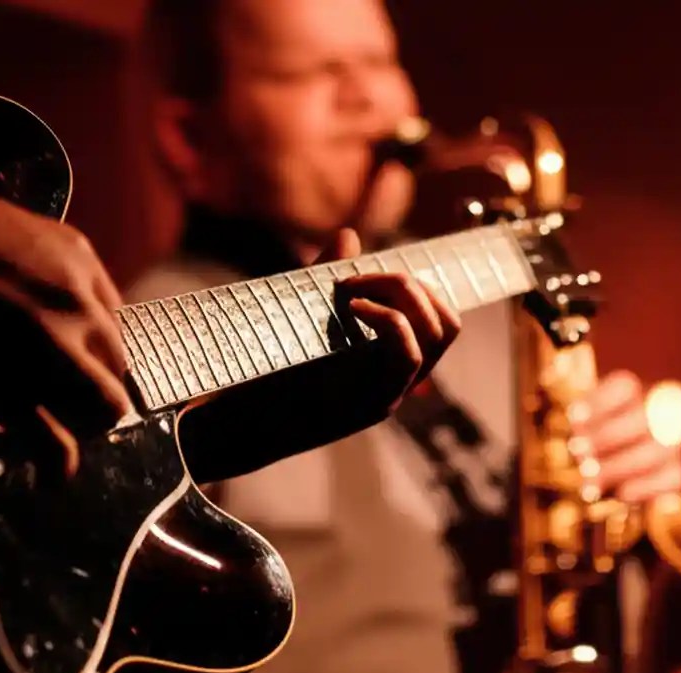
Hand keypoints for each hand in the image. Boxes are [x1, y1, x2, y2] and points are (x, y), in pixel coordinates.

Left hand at [174, 229, 460, 480]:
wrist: (233, 427)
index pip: (441, 322)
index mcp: (387, 364)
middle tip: (357, 281)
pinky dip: (388, 317)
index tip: (366, 275)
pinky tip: (350, 307)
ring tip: (351, 291)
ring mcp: (390, 394)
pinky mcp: (371, 403)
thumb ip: (325, 277)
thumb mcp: (298, 316)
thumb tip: (348, 236)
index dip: (420, 287)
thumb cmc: (261, 374)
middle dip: (413, 285)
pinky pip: (408, 353)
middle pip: (448, 324)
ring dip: (403, 293)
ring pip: (438, 333)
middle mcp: (398, 382)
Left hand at [567, 370, 680, 502]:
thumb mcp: (583, 429)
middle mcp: (659, 414)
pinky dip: (647, 487)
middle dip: (606, 437)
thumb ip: (582, 430)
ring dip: (618, 467)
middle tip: (577, 451)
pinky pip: (675, 478)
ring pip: (655, 451)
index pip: (625, 387)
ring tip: (589, 479)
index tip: (573, 419)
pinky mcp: (677, 472)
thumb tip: (577, 439)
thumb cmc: (592, 442)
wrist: (616, 468)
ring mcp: (672, 443)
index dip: (599, 403)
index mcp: (635, 392)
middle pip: (641, 419)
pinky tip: (621, 494)